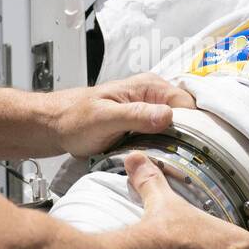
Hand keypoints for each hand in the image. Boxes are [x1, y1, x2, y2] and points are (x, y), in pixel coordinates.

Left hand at [51, 74, 196, 157]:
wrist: (55, 126)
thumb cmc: (75, 119)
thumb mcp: (106, 118)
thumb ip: (137, 115)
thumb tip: (168, 116)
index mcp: (149, 86)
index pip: (188, 105)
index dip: (192, 126)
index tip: (187, 148)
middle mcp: (154, 96)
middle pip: (187, 118)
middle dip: (185, 138)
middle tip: (177, 159)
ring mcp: (150, 112)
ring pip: (177, 130)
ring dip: (174, 146)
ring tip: (168, 162)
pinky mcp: (144, 126)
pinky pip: (164, 138)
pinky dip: (164, 149)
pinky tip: (159, 160)